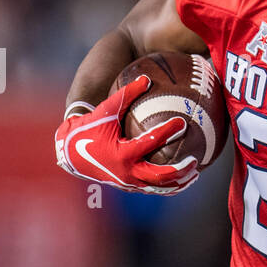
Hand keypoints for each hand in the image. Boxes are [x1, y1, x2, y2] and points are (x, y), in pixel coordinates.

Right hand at [54, 75, 198, 193]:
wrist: (71, 153)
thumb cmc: (90, 127)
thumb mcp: (106, 109)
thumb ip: (126, 94)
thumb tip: (147, 78)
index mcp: (122, 153)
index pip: (150, 142)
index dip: (167, 132)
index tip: (183, 122)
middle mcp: (126, 172)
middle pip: (159, 176)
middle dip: (179, 170)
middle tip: (195, 160)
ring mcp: (128, 183)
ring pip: (158, 188)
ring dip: (178, 183)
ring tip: (196, 173)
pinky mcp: (129, 187)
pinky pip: (152, 188)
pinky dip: (168, 186)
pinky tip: (182, 178)